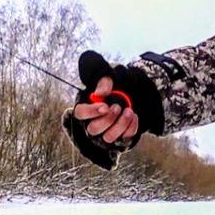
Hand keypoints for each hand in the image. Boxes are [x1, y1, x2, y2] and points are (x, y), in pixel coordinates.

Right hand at [62, 50, 163, 170]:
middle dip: (107, 119)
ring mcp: (105, 132)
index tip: (104, 106)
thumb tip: (100, 93)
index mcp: (86, 106)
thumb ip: (103, 80)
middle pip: (93, 129)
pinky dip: (131, 128)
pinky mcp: (119, 138)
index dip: (91, 112)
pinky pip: (124, 139)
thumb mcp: (109, 74)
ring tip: (129, 111)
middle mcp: (93, 122)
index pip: (80, 113)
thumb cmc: (114, 82)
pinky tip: (134, 116)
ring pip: (108, 138)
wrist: (131, 90)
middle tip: (117, 107)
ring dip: (120, 125)